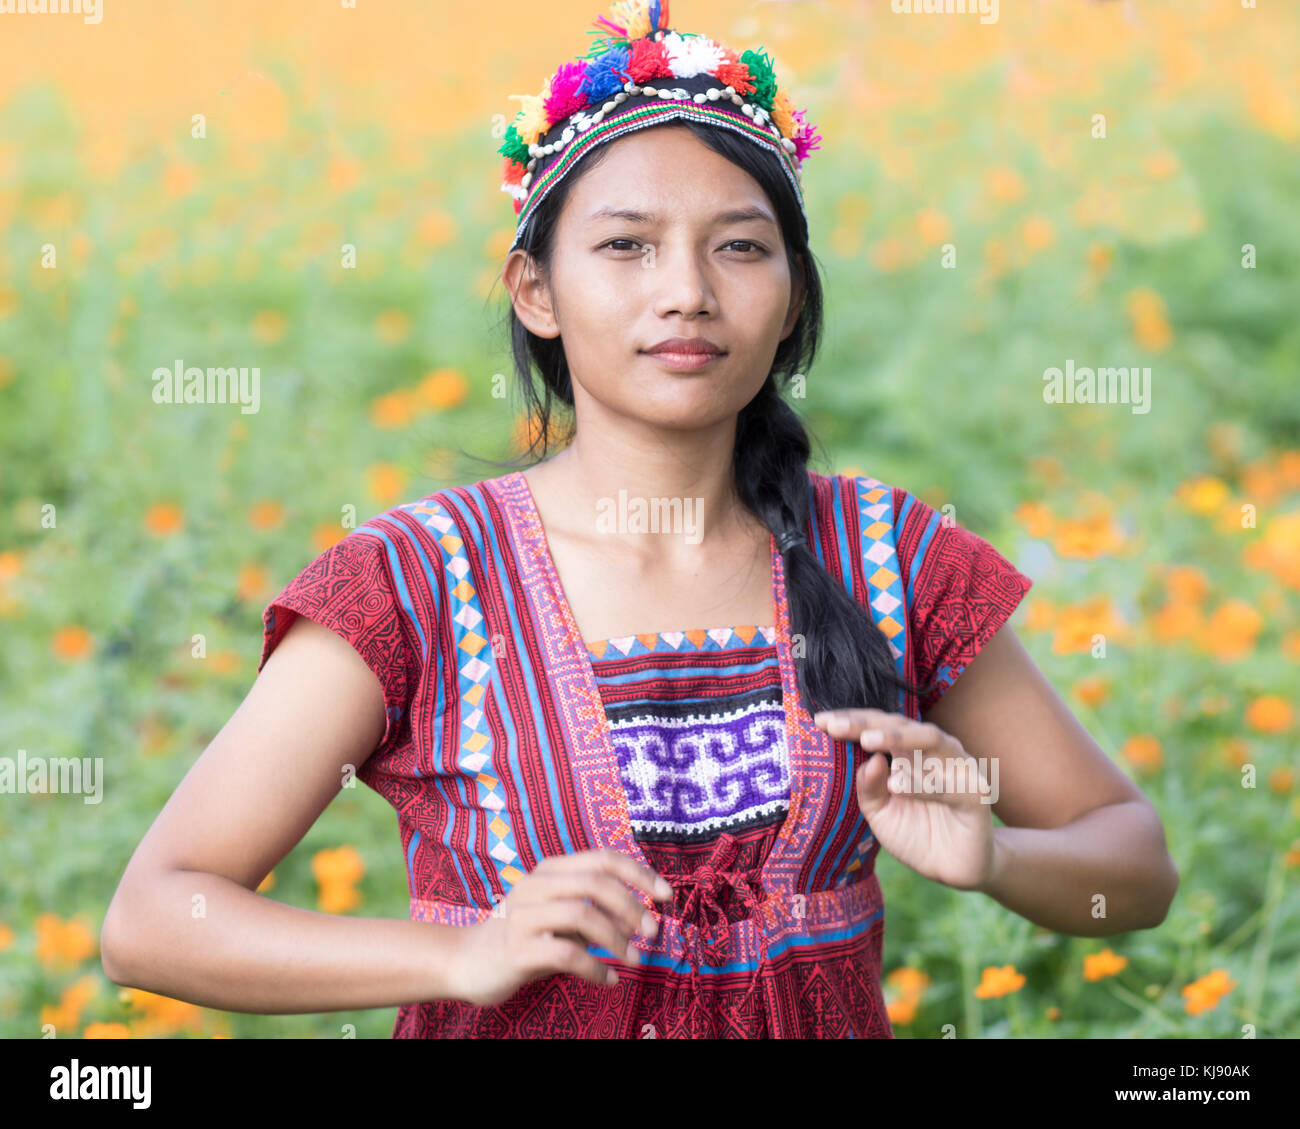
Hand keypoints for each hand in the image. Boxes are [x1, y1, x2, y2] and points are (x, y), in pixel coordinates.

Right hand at [447, 849, 673, 1008]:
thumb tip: (644, 919)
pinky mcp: (516, 948)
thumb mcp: (562, 916)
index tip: (667, 895)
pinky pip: (565, 953)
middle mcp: (536, 884)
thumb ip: (596, 910)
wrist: (468, 961)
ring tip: (634, 959)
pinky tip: (608, 980)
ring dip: (616, 938)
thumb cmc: (527, 937)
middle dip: (633, 907)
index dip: (640, 873)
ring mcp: (523, 914)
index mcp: (551, 870)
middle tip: (653, 934)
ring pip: (582, 914)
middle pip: (596, 883)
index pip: (603, 857)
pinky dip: (595, 967)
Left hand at [813, 709, 996, 891]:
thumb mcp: (881, 813)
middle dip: (867, 723)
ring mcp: (958, 768)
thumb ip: (869, 789)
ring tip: (868, 741)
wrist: (952, 869)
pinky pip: (950, 784)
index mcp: (909, 752)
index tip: (820, 721)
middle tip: (836, 726)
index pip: (879, 726)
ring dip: (898, 738)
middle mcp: (934, 752)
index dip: (852, 721)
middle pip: (901, 725)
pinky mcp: (975, 794)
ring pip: (931, 740)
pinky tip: (898, 785)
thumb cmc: (916, 834)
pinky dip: (924, 783)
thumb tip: (866, 760)